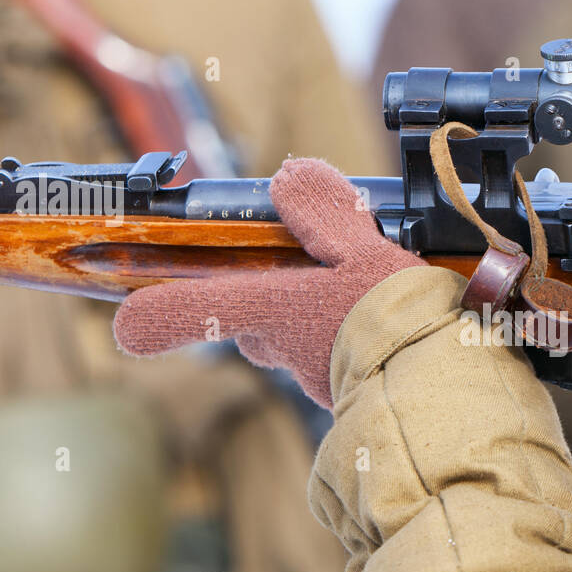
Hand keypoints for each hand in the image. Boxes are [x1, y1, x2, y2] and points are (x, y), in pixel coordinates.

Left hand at [113, 158, 425, 407]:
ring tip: (368, 299)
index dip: (156, 316)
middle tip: (317, 273)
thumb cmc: (398, 320)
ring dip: (319, 323)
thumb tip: (287, 176)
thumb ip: (324, 210)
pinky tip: (391, 329)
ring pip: (294, 342)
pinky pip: (335, 361)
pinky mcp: (345, 395)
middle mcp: (279, 347)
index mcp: (269, 306)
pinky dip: (352, 346)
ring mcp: (311, 376)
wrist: (444, 391)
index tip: (127, 325)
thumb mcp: (362, 249)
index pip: (194, 308)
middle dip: (273, 299)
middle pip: (253, 322)